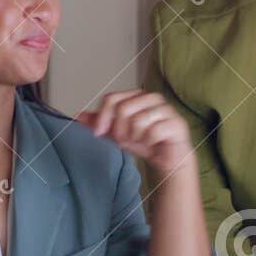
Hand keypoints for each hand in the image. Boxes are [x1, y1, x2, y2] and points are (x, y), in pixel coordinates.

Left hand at [77, 90, 194, 175]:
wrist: (166, 159)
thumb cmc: (143, 142)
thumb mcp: (116, 133)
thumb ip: (99, 123)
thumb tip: (79, 116)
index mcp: (136, 95)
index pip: (112, 99)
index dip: (102, 117)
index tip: (98, 133)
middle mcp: (152, 98)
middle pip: (123, 109)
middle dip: (119, 130)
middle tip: (124, 140)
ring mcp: (166, 109)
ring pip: (138, 120)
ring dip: (134, 137)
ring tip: (139, 141)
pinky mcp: (177, 123)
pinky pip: (154, 131)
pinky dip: (148, 141)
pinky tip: (152, 143)